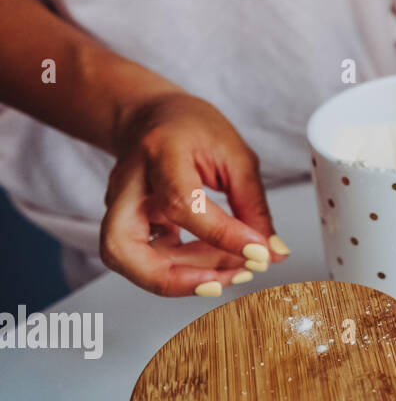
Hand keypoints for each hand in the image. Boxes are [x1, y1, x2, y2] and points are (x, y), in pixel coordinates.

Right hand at [101, 92, 286, 296]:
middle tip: (225, 282)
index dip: (222, 235)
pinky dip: (181, 271)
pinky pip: (144, 261)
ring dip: (185, 278)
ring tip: (235, 270)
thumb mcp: (235, 154)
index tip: (259, 252)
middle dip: (174, 278)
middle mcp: (127, 184)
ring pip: (130, 262)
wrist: (151, 119)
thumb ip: (253, 205)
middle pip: (123, 248)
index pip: (182, 205)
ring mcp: (118, 208)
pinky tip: (215, 263)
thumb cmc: (190, 127)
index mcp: (160, 153)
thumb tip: (272, 251)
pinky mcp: (124, 226)